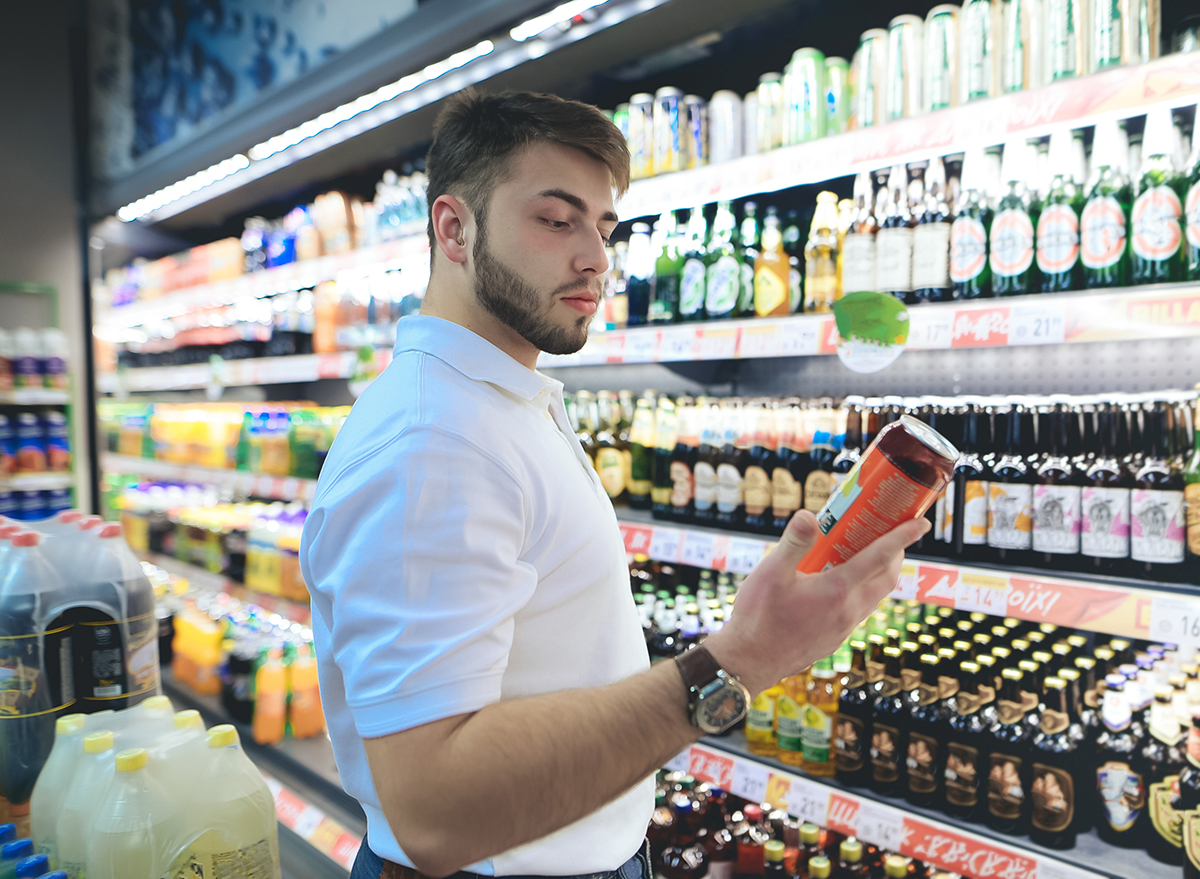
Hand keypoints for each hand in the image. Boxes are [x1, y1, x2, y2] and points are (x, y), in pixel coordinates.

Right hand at [704, 509, 928, 695]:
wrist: (750, 661)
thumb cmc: (758, 617)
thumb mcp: (771, 573)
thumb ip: (794, 543)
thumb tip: (810, 515)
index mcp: (837, 589)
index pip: (880, 557)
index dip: (902, 537)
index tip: (921, 523)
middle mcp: (848, 609)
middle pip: (887, 577)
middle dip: (896, 553)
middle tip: (890, 531)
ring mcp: (844, 626)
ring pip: (876, 595)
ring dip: (881, 573)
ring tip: (867, 554)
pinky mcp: (836, 637)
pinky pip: (861, 608)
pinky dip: (864, 589)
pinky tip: (842, 583)